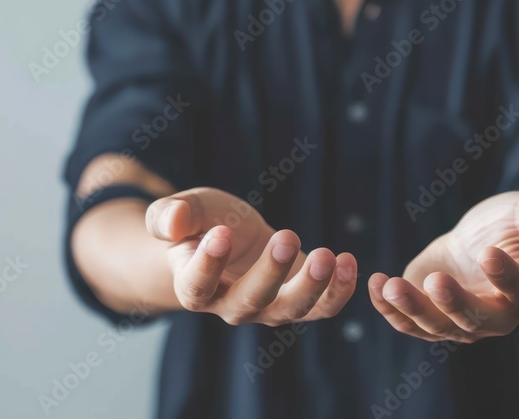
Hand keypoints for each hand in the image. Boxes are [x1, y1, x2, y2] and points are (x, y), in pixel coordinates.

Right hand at [146, 187, 356, 325]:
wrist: (230, 237)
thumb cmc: (202, 222)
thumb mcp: (187, 209)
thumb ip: (170, 214)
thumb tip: (171, 222)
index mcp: (192, 285)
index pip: (196, 285)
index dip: (208, 264)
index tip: (222, 233)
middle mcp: (230, 305)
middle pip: (249, 300)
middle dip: (270, 271)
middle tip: (286, 235)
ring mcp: (267, 308)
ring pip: (290, 309)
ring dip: (312, 286)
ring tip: (326, 255)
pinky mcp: (299, 301)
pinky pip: (322, 308)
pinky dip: (339, 291)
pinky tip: (348, 262)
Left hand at [369, 191, 518, 342]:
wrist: (481, 240)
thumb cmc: (511, 224)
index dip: (507, 277)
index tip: (490, 254)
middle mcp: (497, 317)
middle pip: (476, 319)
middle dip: (454, 304)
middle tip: (436, 280)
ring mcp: (460, 323)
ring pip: (435, 325)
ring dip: (411, 309)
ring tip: (389, 286)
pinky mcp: (428, 316)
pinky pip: (407, 321)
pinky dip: (388, 308)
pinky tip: (374, 284)